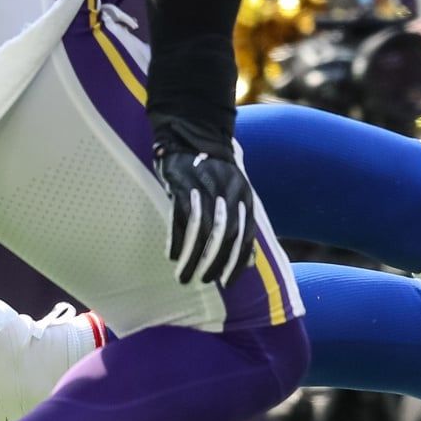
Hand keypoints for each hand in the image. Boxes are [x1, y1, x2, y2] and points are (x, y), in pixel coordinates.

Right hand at [151, 117, 257, 287]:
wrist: (191, 138)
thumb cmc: (214, 175)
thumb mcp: (235, 196)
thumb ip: (243, 226)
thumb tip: (248, 263)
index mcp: (245, 198)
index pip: (246, 236)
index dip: (238, 262)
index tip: (228, 283)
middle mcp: (229, 193)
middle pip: (225, 235)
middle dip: (215, 262)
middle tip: (204, 282)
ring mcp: (205, 188)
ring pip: (201, 230)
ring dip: (192, 257)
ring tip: (184, 276)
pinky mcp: (182, 185)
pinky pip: (180, 217)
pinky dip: (176, 239)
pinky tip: (172, 255)